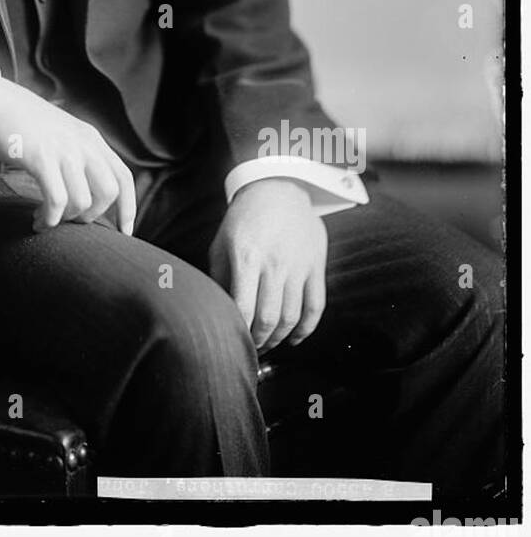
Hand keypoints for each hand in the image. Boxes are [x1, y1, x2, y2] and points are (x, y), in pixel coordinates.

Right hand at [0, 75, 136, 234]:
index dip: (128, 207)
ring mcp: (63, 150)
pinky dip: (49, 218)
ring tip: (46, 220)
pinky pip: (56, 200)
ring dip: (65, 219)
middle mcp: (83, 143)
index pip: (123, 176)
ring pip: (82, 201)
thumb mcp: (61, 134)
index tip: (125, 231)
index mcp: (91, 139)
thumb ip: (77, 155)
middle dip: (92, 215)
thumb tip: (87, 191)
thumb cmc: (20, 124)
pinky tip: (38, 220)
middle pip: (108, 192)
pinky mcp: (40, 158)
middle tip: (70, 221)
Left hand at [208, 179, 326, 354]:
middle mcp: (274, 263)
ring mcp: (298, 265)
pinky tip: (295, 338)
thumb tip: (220, 313)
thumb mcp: (221, 243)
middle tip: (251, 348)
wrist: (278, 188)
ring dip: (280, 338)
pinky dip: (307, 329)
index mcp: (246, 257)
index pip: (244, 308)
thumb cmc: (243, 218)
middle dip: (258, 341)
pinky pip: (316, 306)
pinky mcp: (315, 266)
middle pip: (270, 318)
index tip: (234, 341)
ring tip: (268, 344)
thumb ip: (219, 278)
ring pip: (292, 317)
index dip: (239, 332)